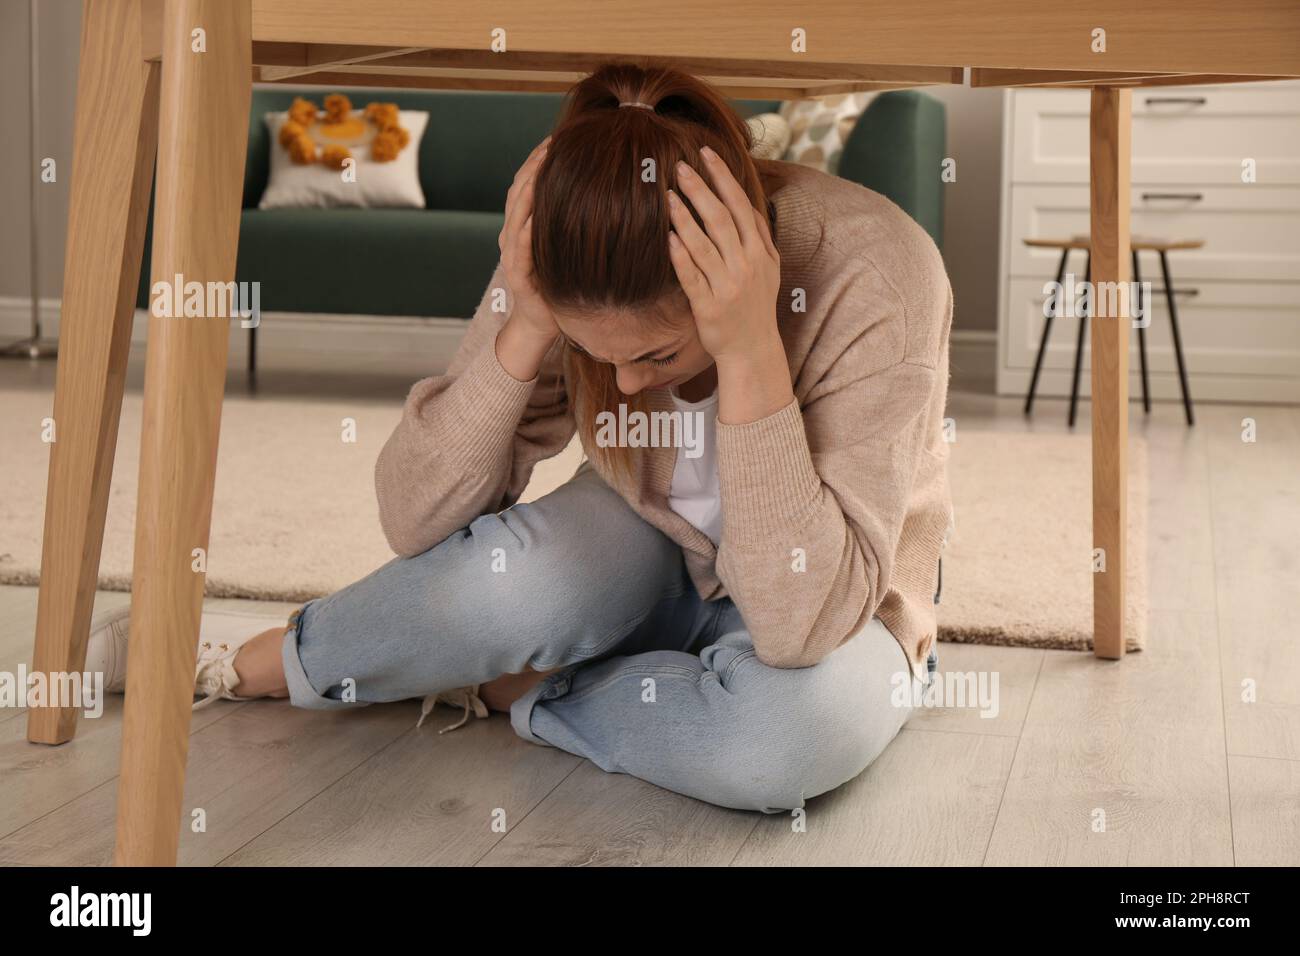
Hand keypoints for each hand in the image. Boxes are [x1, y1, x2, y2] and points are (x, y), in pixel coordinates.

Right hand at [498, 136, 558, 341]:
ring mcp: (512, 253)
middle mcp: (513, 234)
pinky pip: (519, 249)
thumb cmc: (557, 283)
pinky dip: (524, 231)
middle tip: (551, 142)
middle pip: (518, 190)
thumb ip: (569, 220)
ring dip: (527, 190)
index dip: (538, 158)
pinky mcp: (518, 275)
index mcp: (523, 224)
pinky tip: (533, 216)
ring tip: (540, 168)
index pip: (527, 182)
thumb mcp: (564, 246)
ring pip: (515, 214)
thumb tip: (599, 191)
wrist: (539, 324)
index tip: (557, 136)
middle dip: (534, 164)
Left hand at [665, 146, 781, 363]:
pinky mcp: (708, 306)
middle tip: (680, 167)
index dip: (723, 177)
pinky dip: (681, 256)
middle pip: (721, 219)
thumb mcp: (769, 269)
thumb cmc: (756, 305)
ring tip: (667, 194)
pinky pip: (692, 277)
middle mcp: (745, 265)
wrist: (753, 349)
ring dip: (685, 217)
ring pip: (704, 244)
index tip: (706, 154)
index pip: (741, 205)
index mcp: (759, 252)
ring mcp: (727, 286)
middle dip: (700, 190)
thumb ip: (760, 236)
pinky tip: (668, 237)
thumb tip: (750, 204)